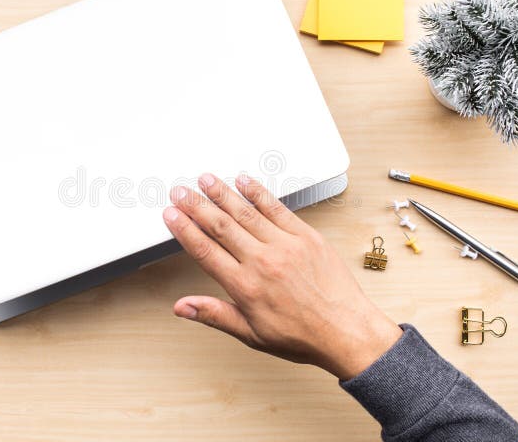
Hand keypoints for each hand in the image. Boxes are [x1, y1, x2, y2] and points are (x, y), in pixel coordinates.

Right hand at [162, 173, 401, 380]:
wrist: (346, 331)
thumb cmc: (302, 336)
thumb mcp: (251, 334)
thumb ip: (214, 315)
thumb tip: (182, 307)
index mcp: (245, 286)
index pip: (205, 250)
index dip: (184, 230)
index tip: (171, 215)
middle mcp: (263, 262)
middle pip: (221, 226)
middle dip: (196, 205)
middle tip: (180, 192)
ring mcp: (285, 246)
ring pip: (246, 212)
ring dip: (222, 193)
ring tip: (206, 180)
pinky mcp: (306, 236)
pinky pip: (277, 209)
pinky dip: (259, 193)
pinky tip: (245, 182)